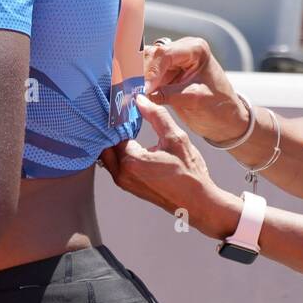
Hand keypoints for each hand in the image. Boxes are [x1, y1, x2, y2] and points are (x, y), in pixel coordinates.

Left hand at [102, 96, 240, 239]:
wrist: (197, 202)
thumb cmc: (189, 174)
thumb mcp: (176, 138)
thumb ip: (156, 116)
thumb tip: (140, 100)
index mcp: (131, 161)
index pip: (114, 131)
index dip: (118, 117)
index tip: (123, 104)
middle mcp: (122, 173)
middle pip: (105, 145)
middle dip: (111, 129)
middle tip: (121, 114)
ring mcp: (124, 182)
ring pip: (108, 155)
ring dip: (114, 141)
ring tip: (126, 126)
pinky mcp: (128, 186)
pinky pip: (115, 165)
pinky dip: (118, 152)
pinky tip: (130, 141)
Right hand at [142, 37, 249, 146]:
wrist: (227, 120)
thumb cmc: (219, 107)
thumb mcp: (194, 99)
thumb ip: (168, 94)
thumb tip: (142, 94)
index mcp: (196, 49)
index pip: (165, 54)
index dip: (151, 71)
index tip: (144, 89)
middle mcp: (182, 51)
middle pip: (152, 55)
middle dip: (140, 73)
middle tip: (131, 90)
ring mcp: (173, 62)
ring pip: (145, 64)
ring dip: (137, 79)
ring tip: (130, 92)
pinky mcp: (166, 75)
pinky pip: (146, 76)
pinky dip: (139, 85)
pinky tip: (134, 94)